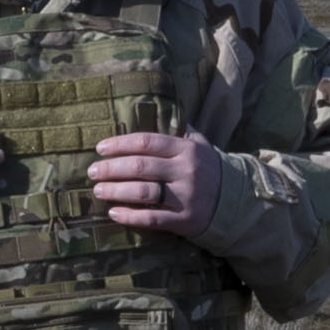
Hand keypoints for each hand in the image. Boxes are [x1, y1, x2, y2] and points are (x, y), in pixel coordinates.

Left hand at [90, 128, 226, 235]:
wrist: (236, 201)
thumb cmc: (209, 169)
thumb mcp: (201, 145)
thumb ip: (181, 130)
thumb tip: (162, 109)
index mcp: (186, 149)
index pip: (147, 142)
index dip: (120, 144)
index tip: (100, 148)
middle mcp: (186, 171)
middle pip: (140, 166)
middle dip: (111, 169)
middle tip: (92, 172)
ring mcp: (186, 196)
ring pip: (143, 192)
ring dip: (116, 191)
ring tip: (98, 190)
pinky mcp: (184, 220)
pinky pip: (152, 219)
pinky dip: (130, 216)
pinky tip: (113, 213)